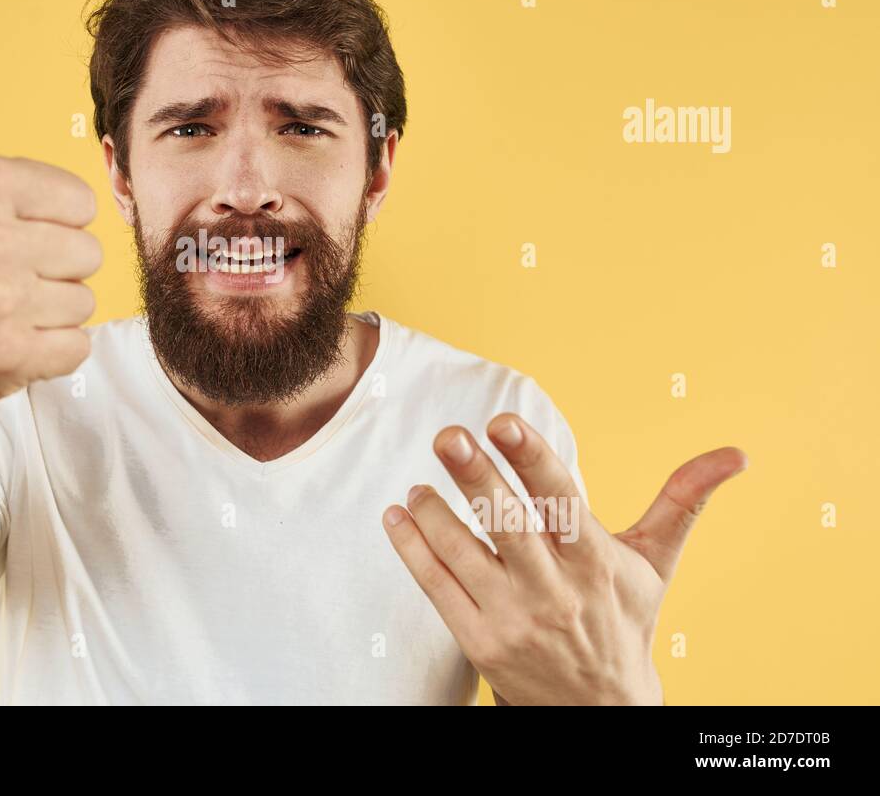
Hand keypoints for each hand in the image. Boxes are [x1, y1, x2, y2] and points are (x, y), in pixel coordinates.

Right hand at [0, 0, 101, 418]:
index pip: (81, 203)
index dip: (48, 222)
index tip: (0, 232)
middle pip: (87, 254)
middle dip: (50, 268)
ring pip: (83, 302)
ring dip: (48, 312)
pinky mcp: (1, 357)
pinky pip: (75, 349)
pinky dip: (47, 354)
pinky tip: (1, 343)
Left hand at [382, 414, 747, 704]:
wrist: (599, 710)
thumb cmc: (624, 622)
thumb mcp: (656, 564)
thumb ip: (683, 501)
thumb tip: (736, 454)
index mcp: (596, 560)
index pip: (561, 500)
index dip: (531, 460)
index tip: (503, 423)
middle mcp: (554, 589)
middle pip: (507, 523)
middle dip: (475, 476)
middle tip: (447, 435)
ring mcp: (513, 616)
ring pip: (464, 553)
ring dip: (434, 512)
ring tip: (418, 482)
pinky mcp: (479, 640)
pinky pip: (437, 587)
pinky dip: (413, 549)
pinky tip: (398, 515)